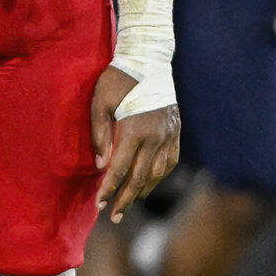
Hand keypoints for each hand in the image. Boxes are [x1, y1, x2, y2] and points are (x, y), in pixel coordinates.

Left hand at [90, 63, 178, 222]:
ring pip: (158, 172)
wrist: (148, 59)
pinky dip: (161, 175)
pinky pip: (171, 160)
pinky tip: (151, 182)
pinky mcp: (176, 130)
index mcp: (135, 129)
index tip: (99, 205)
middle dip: (125, 199)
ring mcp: (169, 134)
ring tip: (130, 203)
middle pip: (140, 177)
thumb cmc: (118, 79)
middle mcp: (155, 136)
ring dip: (143, 190)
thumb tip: (102, 166)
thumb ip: (100, 134)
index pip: (119, 168)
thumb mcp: (100, 102)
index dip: (109, 189)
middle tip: (114, 217)